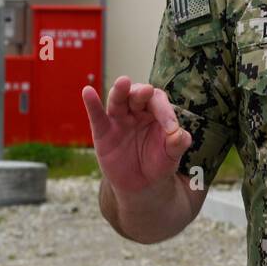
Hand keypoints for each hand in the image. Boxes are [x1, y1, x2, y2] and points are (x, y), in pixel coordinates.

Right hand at [83, 77, 191, 193]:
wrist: (142, 183)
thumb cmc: (159, 163)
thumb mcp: (172, 156)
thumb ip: (178, 143)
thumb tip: (178, 134)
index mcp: (157, 113)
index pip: (159, 102)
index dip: (166, 112)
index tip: (172, 131)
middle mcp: (138, 112)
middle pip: (138, 95)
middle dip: (142, 93)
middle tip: (146, 91)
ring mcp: (119, 120)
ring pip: (119, 101)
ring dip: (120, 91)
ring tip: (123, 82)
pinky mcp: (103, 131)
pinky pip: (97, 115)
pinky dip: (92, 104)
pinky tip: (87, 91)